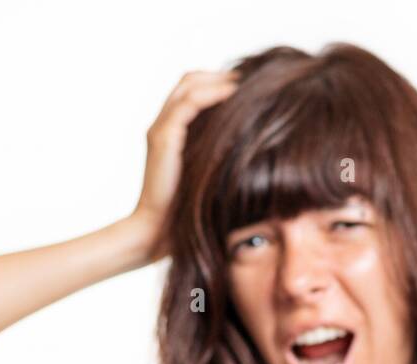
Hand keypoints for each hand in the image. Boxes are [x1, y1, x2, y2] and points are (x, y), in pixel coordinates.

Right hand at [129, 69, 238, 263]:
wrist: (158, 234)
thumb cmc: (188, 215)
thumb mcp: (210, 178)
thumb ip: (221, 157)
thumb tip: (257, 146)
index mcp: (171, 133)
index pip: (192, 91)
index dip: (219, 83)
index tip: (250, 88)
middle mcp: (162, 126)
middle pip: (189, 81)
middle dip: (220, 75)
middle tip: (251, 79)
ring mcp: (160, 130)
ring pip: (188, 85)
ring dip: (219, 80)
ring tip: (246, 83)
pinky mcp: (162, 139)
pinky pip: (188, 104)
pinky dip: (211, 94)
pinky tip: (234, 96)